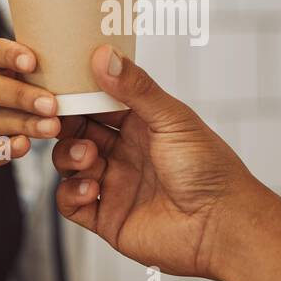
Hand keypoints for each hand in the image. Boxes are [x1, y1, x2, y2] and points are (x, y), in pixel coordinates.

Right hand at [0, 38, 60, 165]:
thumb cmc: (18, 86)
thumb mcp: (27, 69)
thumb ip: (51, 63)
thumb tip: (100, 57)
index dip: (10, 55)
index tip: (32, 62)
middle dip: (22, 96)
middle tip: (51, 104)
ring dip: (24, 124)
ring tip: (52, 127)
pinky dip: (8, 148)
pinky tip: (25, 146)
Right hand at [51, 45, 264, 279]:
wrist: (221, 225)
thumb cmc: (209, 169)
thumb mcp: (172, 119)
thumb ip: (136, 88)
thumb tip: (104, 55)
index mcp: (142, 125)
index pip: (98, 103)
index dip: (78, 95)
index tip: (59, 86)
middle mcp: (126, 153)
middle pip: (78, 132)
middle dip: (66, 125)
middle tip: (59, 120)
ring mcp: (116, 186)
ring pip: (69, 164)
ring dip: (69, 156)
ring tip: (88, 156)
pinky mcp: (108, 218)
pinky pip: (71, 204)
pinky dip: (72, 193)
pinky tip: (92, 187)